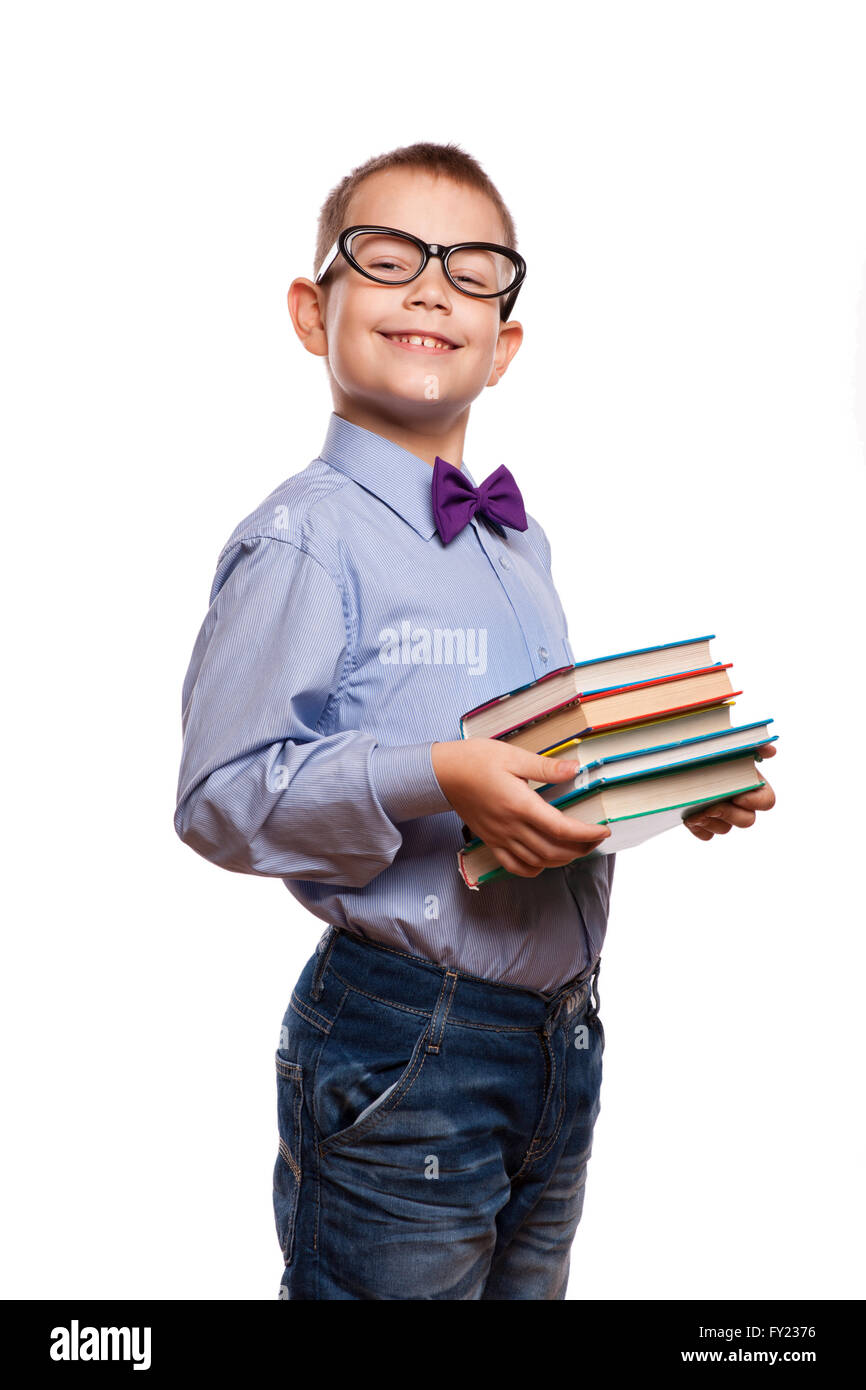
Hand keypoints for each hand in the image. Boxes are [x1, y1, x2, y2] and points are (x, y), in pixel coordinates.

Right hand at [431, 740, 610, 876]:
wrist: (443, 773)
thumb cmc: (476, 760)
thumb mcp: (513, 756)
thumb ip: (545, 767)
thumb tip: (575, 769)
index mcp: (520, 804)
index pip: (561, 828)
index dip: (586, 834)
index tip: (603, 831)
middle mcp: (511, 826)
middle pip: (553, 850)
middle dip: (580, 849)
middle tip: (596, 840)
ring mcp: (500, 837)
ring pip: (537, 861)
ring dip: (562, 860)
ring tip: (578, 849)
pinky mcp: (491, 841)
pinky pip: (514, 866)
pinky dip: (534, 869)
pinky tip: (545, 861)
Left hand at [683, 743, 776, 840]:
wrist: (680, 755)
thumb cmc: (708, 745)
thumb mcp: (727, 741)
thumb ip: (750, 744)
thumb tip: (771, 750)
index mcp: (750, 783)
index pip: (767, 801)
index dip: (755, 802)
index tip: (736, 796)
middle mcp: (738, 802)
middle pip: (747, 821)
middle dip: (729, 815)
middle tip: (711, 808)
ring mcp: (721, 814)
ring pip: (724, 829)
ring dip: (710, 822)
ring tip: (694, 814)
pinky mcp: (704, 822)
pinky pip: (706, 835)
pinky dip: (698, 829)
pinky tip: (688, 819)